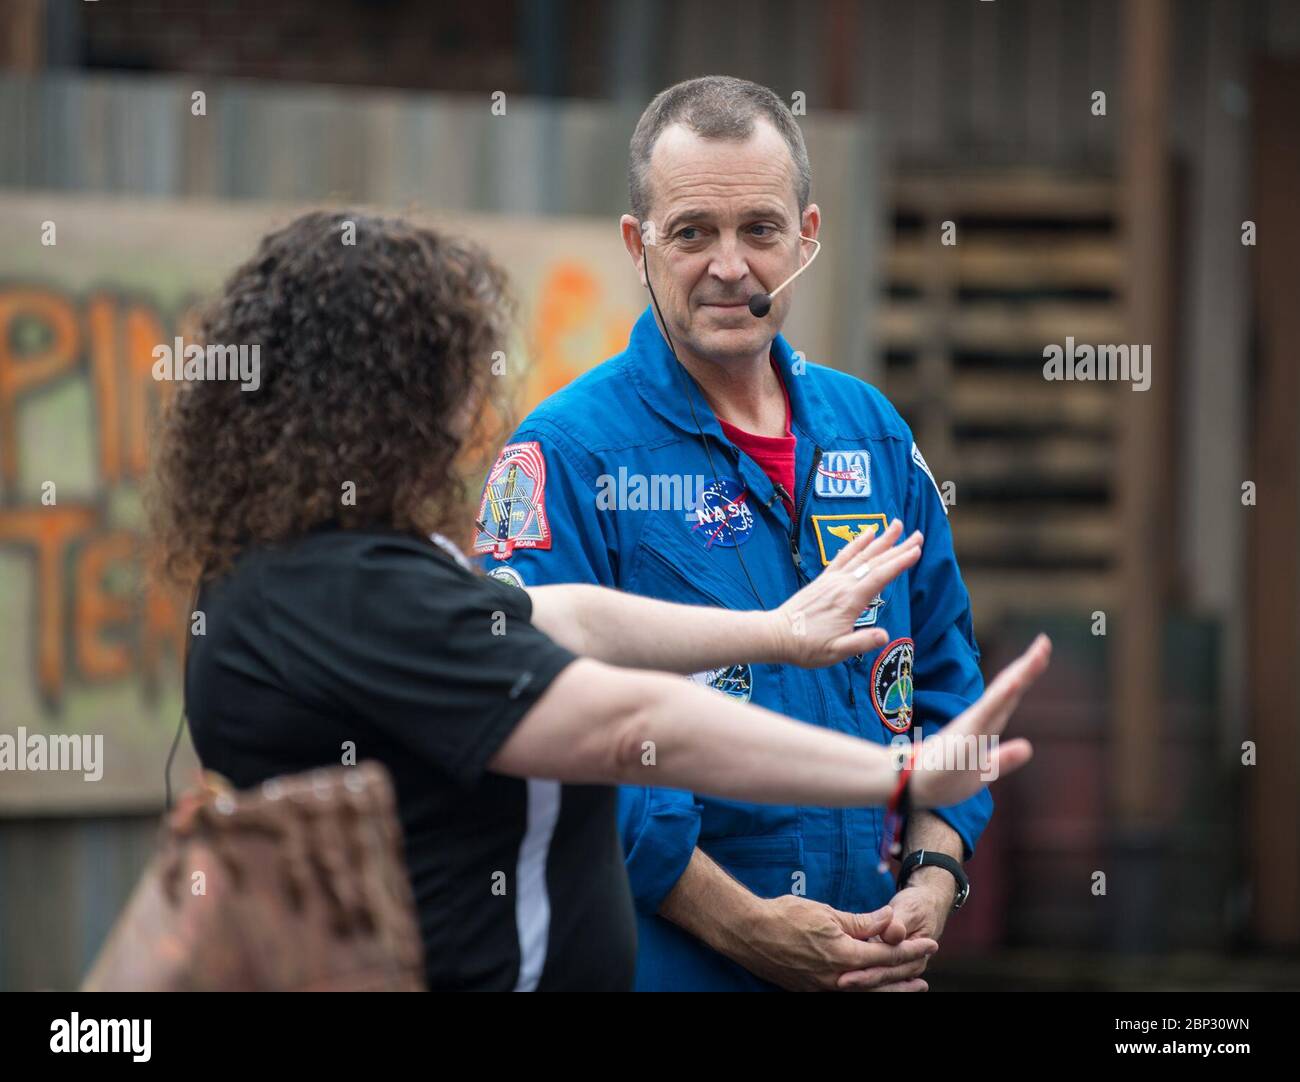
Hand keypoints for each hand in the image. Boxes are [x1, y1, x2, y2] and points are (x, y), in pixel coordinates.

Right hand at [730, 894, 936, 991]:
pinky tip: (874, 988)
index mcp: (843, 955)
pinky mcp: (811, 990)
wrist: (748, 933)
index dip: (910, 949)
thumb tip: (887, 920)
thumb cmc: (784, 916)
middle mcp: (836, 978)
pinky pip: (847, 994)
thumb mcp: (826, 912)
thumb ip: (860, 922)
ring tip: (912, 987)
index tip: (930, 944)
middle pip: (881, 979)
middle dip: (906, 973)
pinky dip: (867, 991)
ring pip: (866, 992)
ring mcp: (823, 988)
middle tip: (926, 970)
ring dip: (891, 989)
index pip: (886, 954)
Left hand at [772, 519, 922, 668]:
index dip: (900, 563)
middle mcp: (842, 585)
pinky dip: (856, 543)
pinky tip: (866, 534)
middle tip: (918, 535)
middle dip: (898, 548)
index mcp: (849, 601)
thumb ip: (861, 643)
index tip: (916, 550)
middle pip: (875, 562)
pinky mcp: (824, 579)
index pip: (880, 577)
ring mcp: (832, 580)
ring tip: (896, 525)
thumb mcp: (836, 652)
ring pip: (861, 555)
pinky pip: (843, 556)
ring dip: (881, 540)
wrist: (776, 635)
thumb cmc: (806, 647)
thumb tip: (885, 636)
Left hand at [835, 880, 953, 991]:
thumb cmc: (916, 907)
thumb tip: (893, 933)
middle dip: (859, 982)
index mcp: (917, 958)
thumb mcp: (909, 910)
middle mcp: (909, 969)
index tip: (844, 977)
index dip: (866, 975)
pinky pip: (874, 975)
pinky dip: (861, 977)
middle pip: (880, 980)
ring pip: (876, 983)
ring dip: (858, 983)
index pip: (888, 971)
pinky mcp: (889, 965)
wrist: (925, 908)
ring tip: (839, 983)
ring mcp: (900, 970)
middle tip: (838, 982)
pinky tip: (844, 979)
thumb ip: (899, 923)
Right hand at [908, 634, 1051, 808]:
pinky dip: (1002, 696)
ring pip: (1003, 694)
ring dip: (1020, 673)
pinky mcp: (965, 734)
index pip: (1010, 696)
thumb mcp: (981, 773)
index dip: (1027, 673)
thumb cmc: (941, 779)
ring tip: (1038, 653)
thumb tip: (1028, 747)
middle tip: (1045, 640)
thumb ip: (1003, 759)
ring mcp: (973, 724)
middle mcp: (980, 720)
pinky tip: (1015, 683)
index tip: (1042, 650)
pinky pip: (987, 712)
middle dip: (1029, 664)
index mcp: (985, 726)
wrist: (911, 788)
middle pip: (1009, 688)